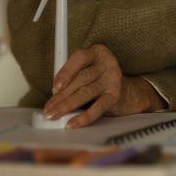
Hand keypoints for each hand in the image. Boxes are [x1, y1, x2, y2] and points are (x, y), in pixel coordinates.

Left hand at [44, 44, 165, 128]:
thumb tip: (55, 94)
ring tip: (55, 114)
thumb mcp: (87, 69)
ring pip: (86, 93)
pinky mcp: (115, 95)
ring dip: (67, 106)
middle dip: (62, 94)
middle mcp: (107, 63)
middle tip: (49, 107)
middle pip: (81, 78)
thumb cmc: (99, 77)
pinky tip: (73, 122)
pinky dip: (84, 117)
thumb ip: (72, 76)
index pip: (80, 57)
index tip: (55, 86)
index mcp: (97, 52)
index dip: (66, 71)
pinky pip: (98, 107)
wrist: (127, 89)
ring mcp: (113, 79)